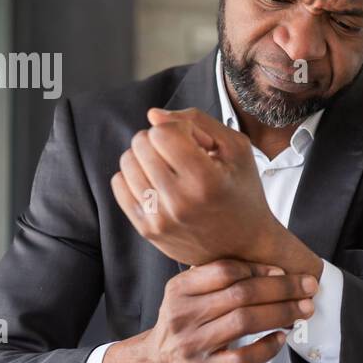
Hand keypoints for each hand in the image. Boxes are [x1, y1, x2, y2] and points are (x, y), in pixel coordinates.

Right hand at [101, 259, 318, 362]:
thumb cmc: (182, 327)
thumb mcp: (186, 296)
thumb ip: (216, 280)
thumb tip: (273, 271)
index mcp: (180, 290)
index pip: (225, 270)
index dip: (259, 268)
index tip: (283, 270)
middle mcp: (184, 316)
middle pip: (241, 294)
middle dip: (281, 289)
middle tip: (307, 288)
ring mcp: (194, 345)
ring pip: (245, 321)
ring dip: (281, 313)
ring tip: (303, 309)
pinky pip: (244, 357)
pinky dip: (267, 346)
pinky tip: (281, 338)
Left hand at [111, 107, 280, 266]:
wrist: (244, 246)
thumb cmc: (242, 192)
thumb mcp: (237, 149)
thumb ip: (198, 121)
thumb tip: (153, 115)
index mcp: (206, 180)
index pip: (162, 132)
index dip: (178, 127)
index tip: (196, 142)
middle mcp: (179, 202)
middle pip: (141, 143)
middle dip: (160, 139)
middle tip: (183, 154)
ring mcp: (160, 218)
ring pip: (127, 162)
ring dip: (146, 156)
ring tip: (170, 168)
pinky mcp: (147, 229)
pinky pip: (119, 185)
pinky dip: (134, 176)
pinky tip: (158, 182)